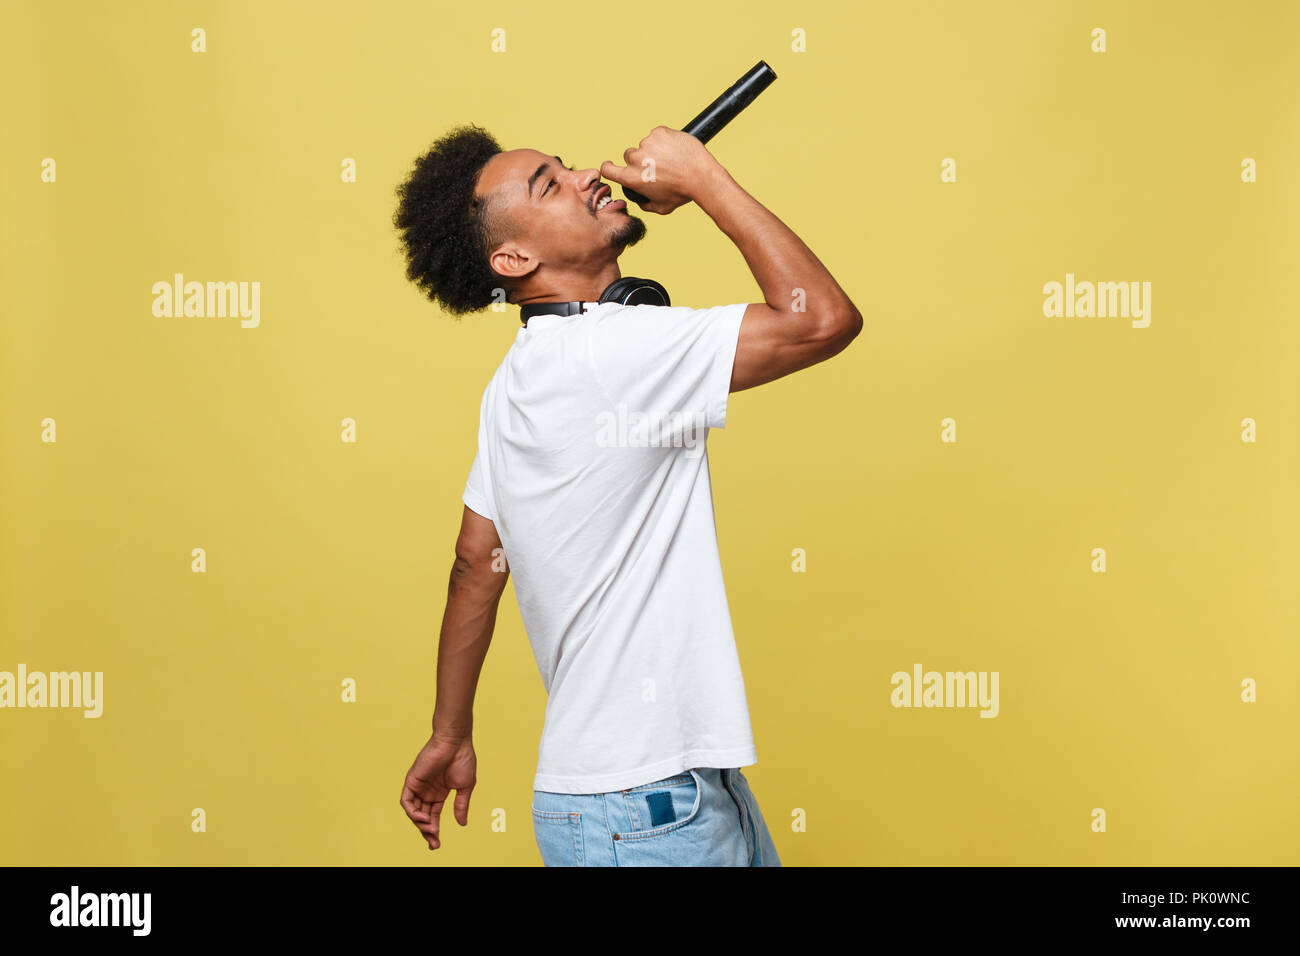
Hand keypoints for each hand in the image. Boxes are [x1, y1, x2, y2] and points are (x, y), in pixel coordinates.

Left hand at [400, 731, 475, 849]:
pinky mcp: (411, 780)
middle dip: (427, 832)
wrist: (455, 741)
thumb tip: (462, 824)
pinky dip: (413, 812)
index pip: (433, 816)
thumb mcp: (464, 787)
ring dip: (420, 824)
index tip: (437, 844)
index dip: (434, 830)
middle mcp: (427, 791)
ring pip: (413, 812)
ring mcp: (419, 786)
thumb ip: (461, 805)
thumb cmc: (463, 759)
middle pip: (422, 817)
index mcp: (439, 793)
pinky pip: (407, 802)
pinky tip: (423, 817)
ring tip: (432, 830)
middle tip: (434, 844)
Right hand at [601, 126, 724, 214]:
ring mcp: (648, 143)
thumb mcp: (661, 208)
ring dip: (655, 150)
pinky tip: (676, 151)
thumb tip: (640, 200)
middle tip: (658, 167)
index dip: (608, 167)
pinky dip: (665, 141)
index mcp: (632, 177)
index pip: (607, 169)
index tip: (610, 165)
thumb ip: (645, 205)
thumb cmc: (682, 194)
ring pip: (646, 145)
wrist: (701, 176)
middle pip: (629, 155)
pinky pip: (658, 135)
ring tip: (672, 161)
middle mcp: (636, 159)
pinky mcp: (660, 132)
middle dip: (640, 160)